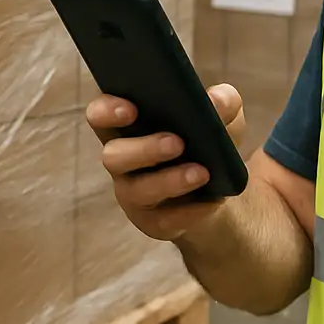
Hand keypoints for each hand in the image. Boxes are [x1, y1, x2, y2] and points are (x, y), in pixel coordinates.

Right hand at [86, 83, 247, 241]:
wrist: (219, 189)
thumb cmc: (207, 141)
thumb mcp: (223, 116)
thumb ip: (222, 100)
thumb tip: (215, 101)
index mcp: (128, 126)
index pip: (100, 115)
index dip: (107, 111)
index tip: (131, 108)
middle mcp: (122, 161)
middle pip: (112, 156)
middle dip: (143, 149)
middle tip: (177, 142)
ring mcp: (134, 194)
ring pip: (137, 190)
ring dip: (169, 181)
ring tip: (202, 172)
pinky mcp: (152, 222)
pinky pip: (164, 220)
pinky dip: (190, 210)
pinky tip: (212, 201)